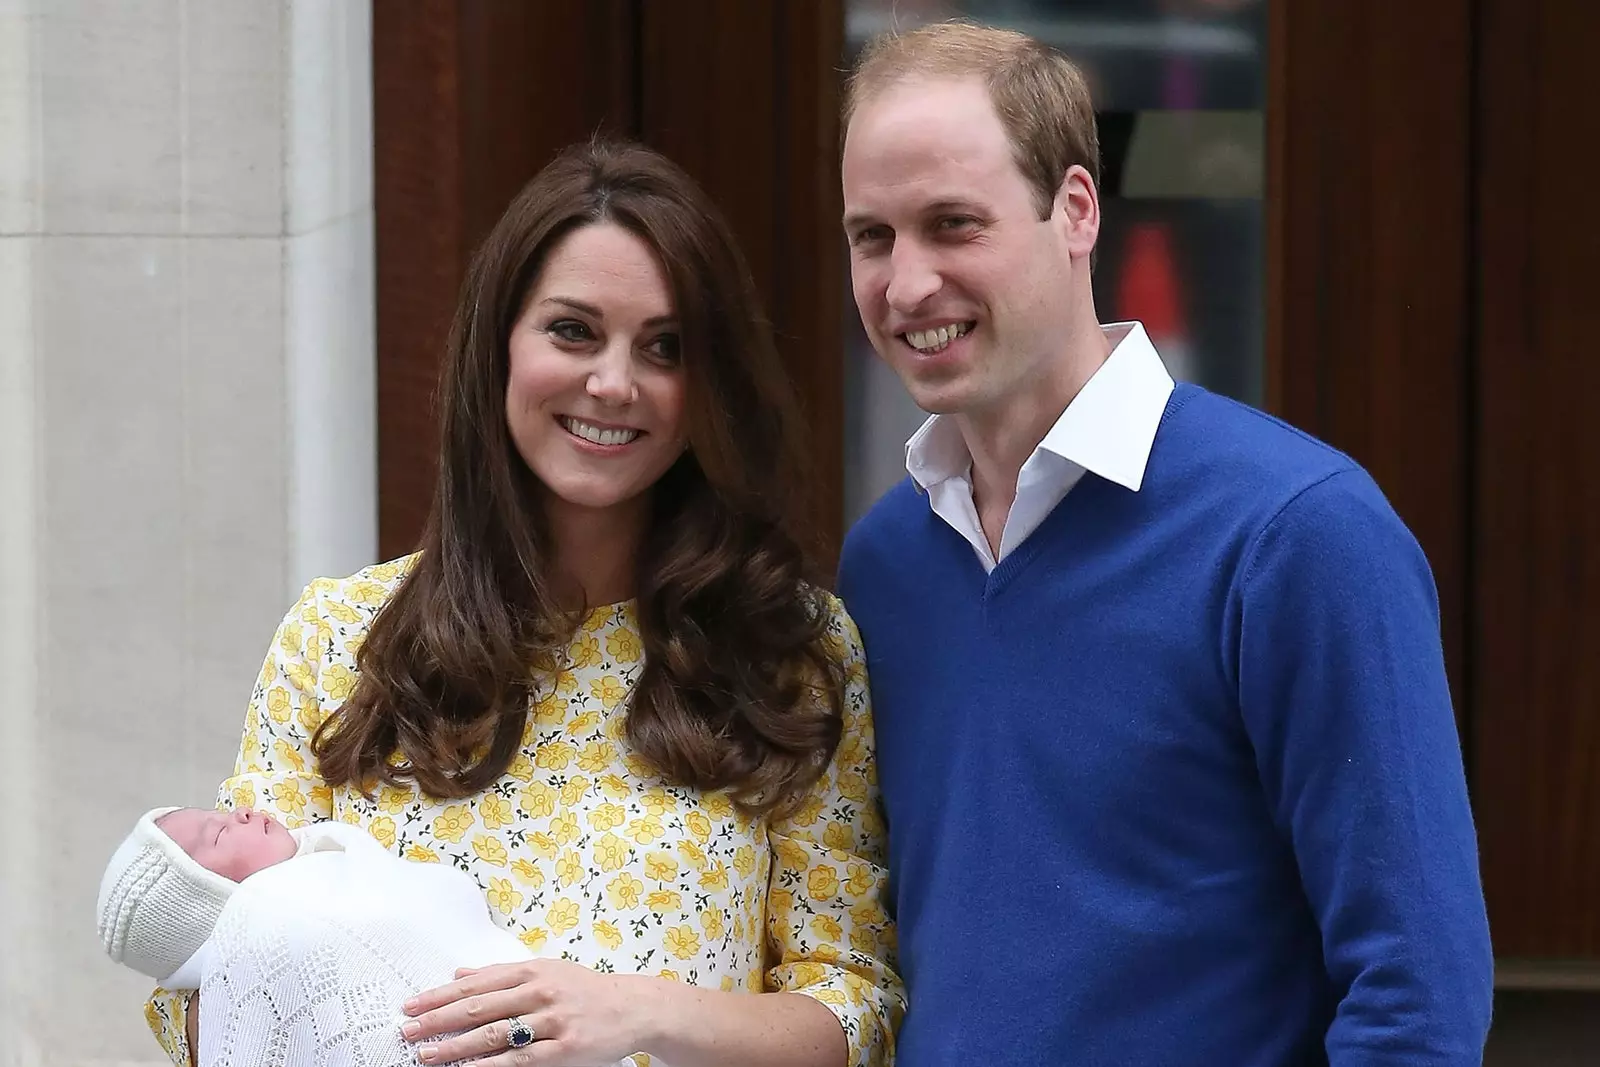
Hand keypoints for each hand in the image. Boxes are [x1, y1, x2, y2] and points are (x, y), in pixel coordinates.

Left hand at [401, 960, 666, 1065]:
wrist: (634, 1007)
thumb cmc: (585, 990)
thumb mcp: (546, 971)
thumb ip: (502, 974)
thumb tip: (460, 972)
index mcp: (532, 970)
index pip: (476, 983)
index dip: (440, 995)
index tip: (412, 1005)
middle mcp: (539, 991)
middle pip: (478, 1007)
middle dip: (437, 1020)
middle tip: (407, 1031)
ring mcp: (552, 1020)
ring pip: (494, 1034)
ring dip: (455, 1045)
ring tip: (426, 1054)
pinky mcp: (563, 1048)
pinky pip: (520, 1059)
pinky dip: (490, 1066)